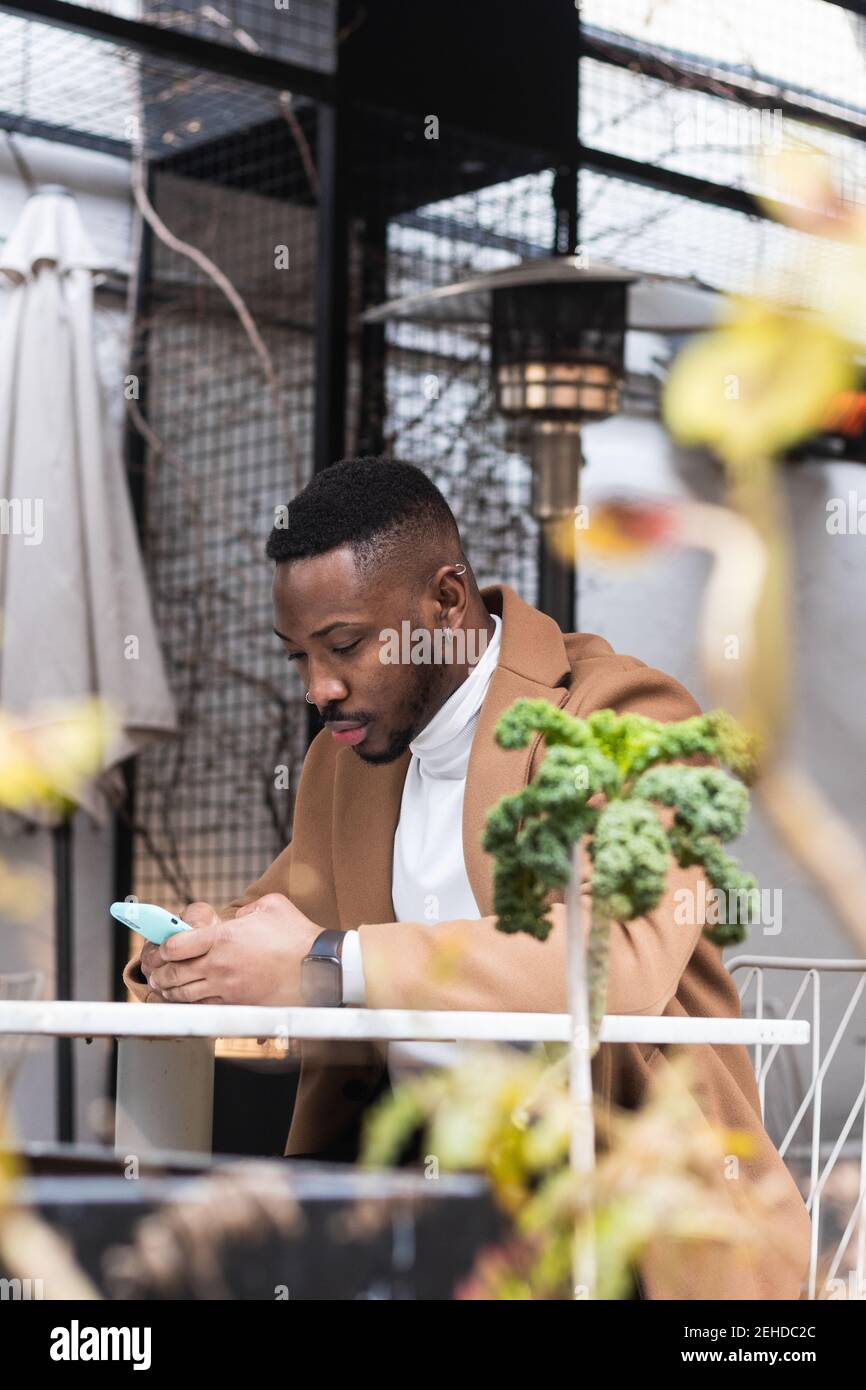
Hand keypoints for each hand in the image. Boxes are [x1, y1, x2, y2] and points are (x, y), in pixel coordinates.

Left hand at [145, 895, 321, 1005]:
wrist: (318, 968)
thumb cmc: (296, 935)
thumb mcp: (270, 906)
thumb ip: (246, 910)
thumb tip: (236, 919)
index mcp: (223, 938)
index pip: (176, 945)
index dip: (164, 946)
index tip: (164, 946)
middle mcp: (219, 965)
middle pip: (174, 972)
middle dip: (159, 972)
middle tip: (155, 971)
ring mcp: (227, 988)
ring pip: (185, 994)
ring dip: (170, 991)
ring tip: (164, 988)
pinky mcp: (238, 1004)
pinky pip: (204, 1006)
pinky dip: (190, 1004)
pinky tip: (186, 1001)